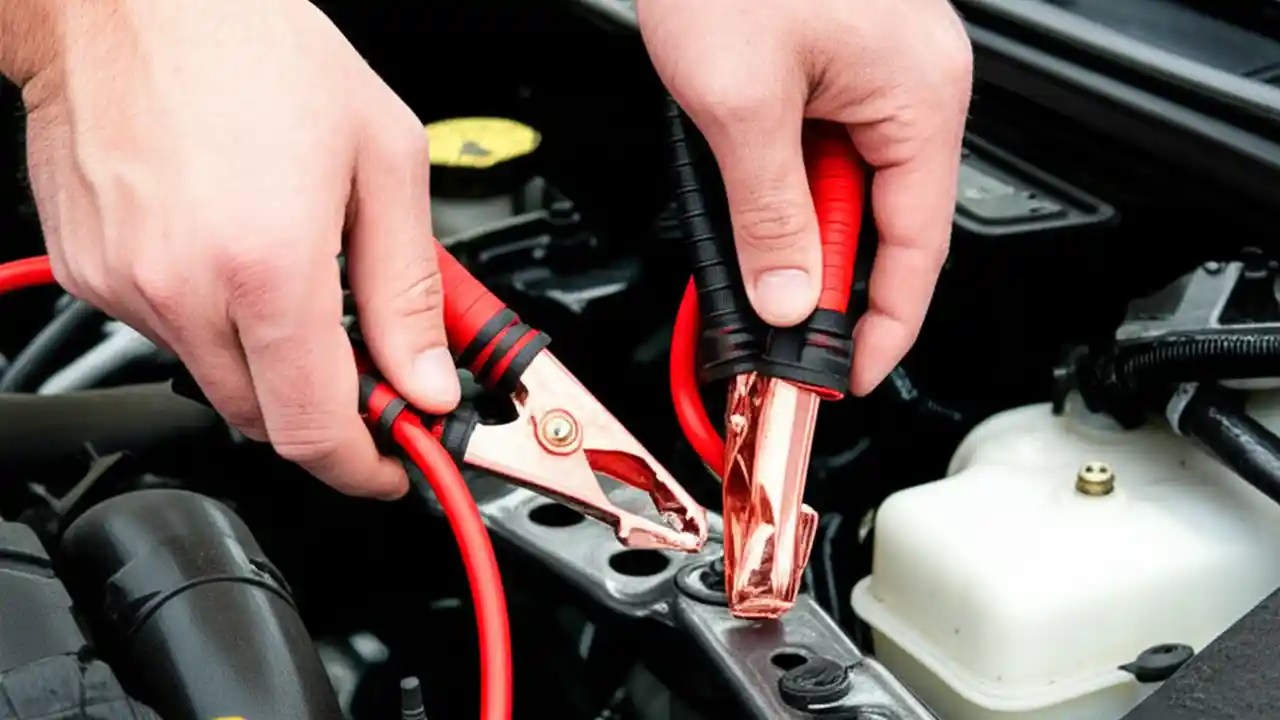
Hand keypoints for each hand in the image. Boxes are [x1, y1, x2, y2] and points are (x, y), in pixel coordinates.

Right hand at [9, 0, 459, 497]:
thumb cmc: (254, 45)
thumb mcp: (383, 158)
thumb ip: (408, 289)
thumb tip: (424, 379)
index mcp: (267, 267)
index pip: (315, 431)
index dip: (364, 468)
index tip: (393, 466)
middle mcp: (184, 290)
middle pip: (266, 419)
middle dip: (326, 412)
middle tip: (364, 364)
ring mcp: (125, 286)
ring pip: (217, 378)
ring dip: (270, 358)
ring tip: (292, 269)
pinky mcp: (87, 273)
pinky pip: (167, 333)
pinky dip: (214, 318)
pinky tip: (232, 247)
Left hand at [638, 0, 972, 394]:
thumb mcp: (740, 105)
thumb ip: (768, 214)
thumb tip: (791, 295)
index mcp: (918, 100)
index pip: (919, 249)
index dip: (884, 325)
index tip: (848, 373)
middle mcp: (912, 89)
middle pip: (881, 226)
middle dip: (824, 281)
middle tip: (775, 325)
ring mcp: (876, 75)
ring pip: (843, 192)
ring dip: (792, 228)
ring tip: (744, 244)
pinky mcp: (835, 64)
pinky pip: (820, 151)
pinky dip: (780, 186)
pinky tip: (742, 189)